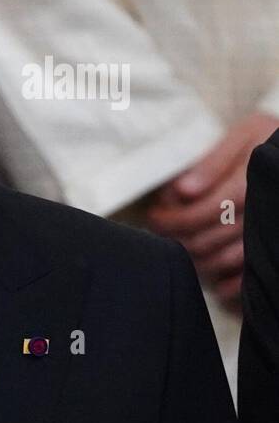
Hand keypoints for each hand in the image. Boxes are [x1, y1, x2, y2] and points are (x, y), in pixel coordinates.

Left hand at [146, 112, 278, 303]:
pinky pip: (250, 276)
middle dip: (179, 238)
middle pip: (210, 237)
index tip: (155, 216)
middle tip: (161, 232)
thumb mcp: (246, 136)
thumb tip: (182, 190)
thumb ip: (213, 162)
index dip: (175, 218)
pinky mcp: (275, 247)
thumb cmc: (269, 141)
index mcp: (253, 181)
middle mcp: (264, 209)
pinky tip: (215, 284)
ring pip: (226, 259)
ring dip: (197, 260)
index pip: (205, 210)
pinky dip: (230, 286)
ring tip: (182, 249)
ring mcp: (270, 231)